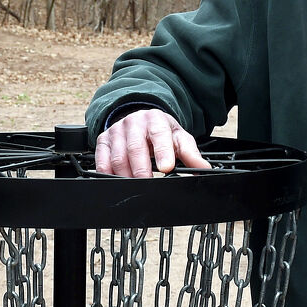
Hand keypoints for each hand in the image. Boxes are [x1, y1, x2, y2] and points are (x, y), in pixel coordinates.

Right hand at [94, 109, 210, 177]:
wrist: (141, 119)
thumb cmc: (161, 132)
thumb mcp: (178, 138)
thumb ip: (191, 154)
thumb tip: (204, 169)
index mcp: (156, 120)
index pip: (159, 134)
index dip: (162, 151)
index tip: (166, 167)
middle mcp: (134, 123)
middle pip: (135, 148)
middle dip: (141, 169)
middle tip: (148, 184)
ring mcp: (117, 131)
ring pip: (118, 157)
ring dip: (125, 175)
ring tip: (134, 186)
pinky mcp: (104, 140)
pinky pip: (102, 160)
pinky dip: (108, 174)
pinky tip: (117, 182)